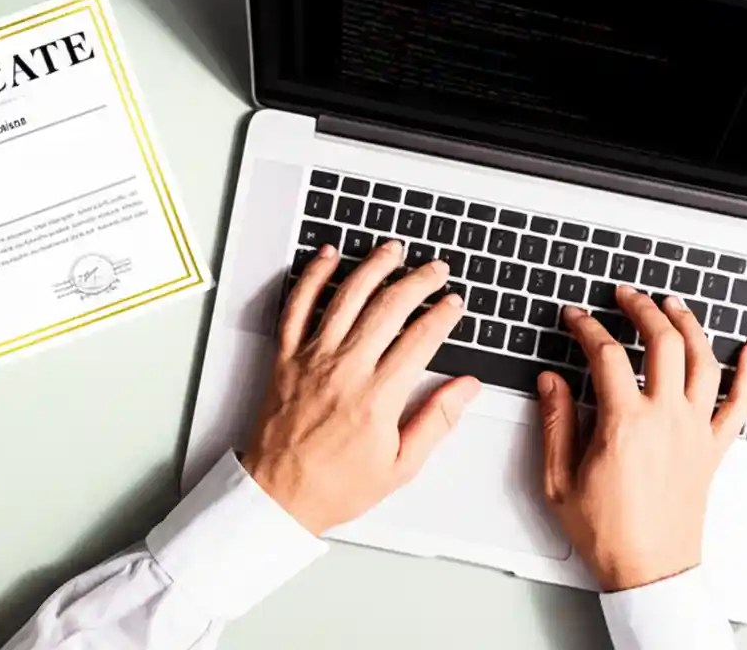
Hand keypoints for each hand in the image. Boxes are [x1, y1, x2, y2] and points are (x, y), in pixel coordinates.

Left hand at [242, 241, 480, 534]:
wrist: (279, 496)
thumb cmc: (337, 486)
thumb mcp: (401, 465)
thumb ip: (437, 420)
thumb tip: (467, 387)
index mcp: (378, 397)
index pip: (421, 339)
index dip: (443, 315)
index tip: (455, 304)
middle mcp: (345, 370)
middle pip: (389, 308)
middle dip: (418, 282)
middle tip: (436, 271)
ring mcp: (312, 359)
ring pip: (347, 297)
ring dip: (373, 267)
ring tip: (393, 250)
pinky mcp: (286, 358)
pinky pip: (298, 307)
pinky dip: (312, 277)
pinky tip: (328, 257)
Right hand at [537, 286, 746, 591]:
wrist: (649, 570)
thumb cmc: (607, 532)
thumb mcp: (559, 480)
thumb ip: (555, 423)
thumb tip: (550, 382)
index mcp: (624, 424)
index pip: (605, 354)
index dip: (586, 327)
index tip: (574, 317)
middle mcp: (666, 419)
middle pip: (661, 342)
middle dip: (642, 308)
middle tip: (625, 296)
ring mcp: (694, 430)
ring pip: (702, 360)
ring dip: (689, 324)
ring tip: (673, 304)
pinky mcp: (712, 448)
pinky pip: (739, 403)